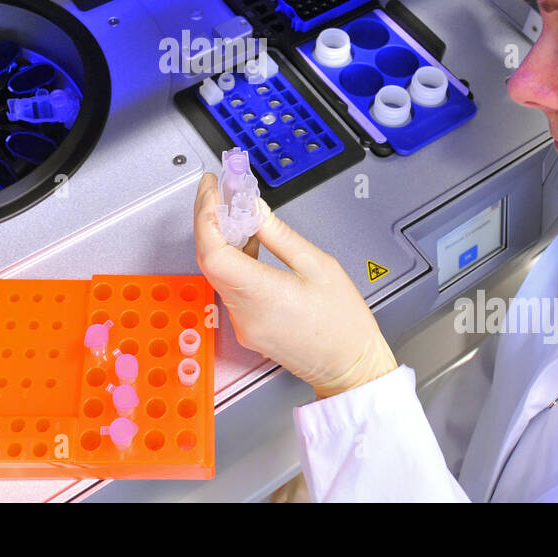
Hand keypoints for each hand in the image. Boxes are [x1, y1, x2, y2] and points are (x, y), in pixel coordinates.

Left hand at [192, 172, 396, 398]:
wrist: (350, 368)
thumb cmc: (343, 324)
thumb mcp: (318, 265)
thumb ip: (278, 234)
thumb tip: (252, 208)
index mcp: (262, 294)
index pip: (213, 251)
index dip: (206, 215)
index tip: (212, 188)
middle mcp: (244, 312)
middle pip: (209, 258)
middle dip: (210, 219)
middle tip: (220, 191)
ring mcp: (242, 322)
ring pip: (217, 271)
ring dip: (220, 238)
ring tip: (236, 210)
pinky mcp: (246, 326)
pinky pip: (229, 285)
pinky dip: (232, 259)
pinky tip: (246, 241)